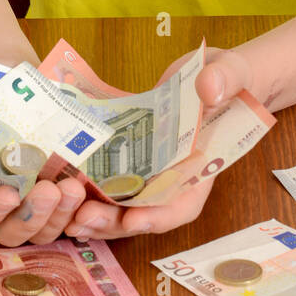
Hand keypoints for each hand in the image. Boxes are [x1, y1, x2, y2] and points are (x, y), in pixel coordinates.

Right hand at [0, 65, 86, 246]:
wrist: (14, 74)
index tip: (8, 195)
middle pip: (10, 232)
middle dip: (30, 219)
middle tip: (49, 191)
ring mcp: (31, 196)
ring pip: (42, 229)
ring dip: (58, 216)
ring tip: (73, 188)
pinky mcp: (59, 185)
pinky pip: (69, 212)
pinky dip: (79, 209)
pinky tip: (88, 188)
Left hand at [64, 44, 256, 241]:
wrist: (211, 74)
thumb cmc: (228, 77)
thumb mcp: (232, 73)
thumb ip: (225, 79)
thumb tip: (209, 89)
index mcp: (203, 166)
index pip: (184, 204)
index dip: (158, 217)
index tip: (133, 221)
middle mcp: (175, 178)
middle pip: (145, 213)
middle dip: (114, 222)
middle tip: (83, 218)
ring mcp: (151, 171)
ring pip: (122, 206)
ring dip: (96, 216)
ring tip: (68, 218)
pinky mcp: (131, 158)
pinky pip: (108, 182)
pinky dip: (88, 192)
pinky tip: (63, 192)